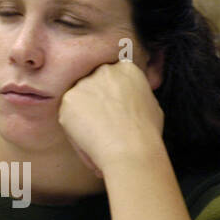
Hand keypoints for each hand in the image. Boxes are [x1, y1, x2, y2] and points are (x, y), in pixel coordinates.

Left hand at [58, 60, 164, 177]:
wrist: (131, 150)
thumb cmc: (145, 134)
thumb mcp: (151, 104)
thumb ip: (136, 95)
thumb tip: (130, 98)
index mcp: (127, 68)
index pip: (112, 77)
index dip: (111, 95)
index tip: (112, 109)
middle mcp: (104, 70)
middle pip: (93, 84)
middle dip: (95, 101)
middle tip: (103, 123)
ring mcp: (84, 83)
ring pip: (79, 100)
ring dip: (83, 115)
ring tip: (98, 134)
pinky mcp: (68, 100)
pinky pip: (68, 115)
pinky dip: (74, 129)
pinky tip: (89, 138)